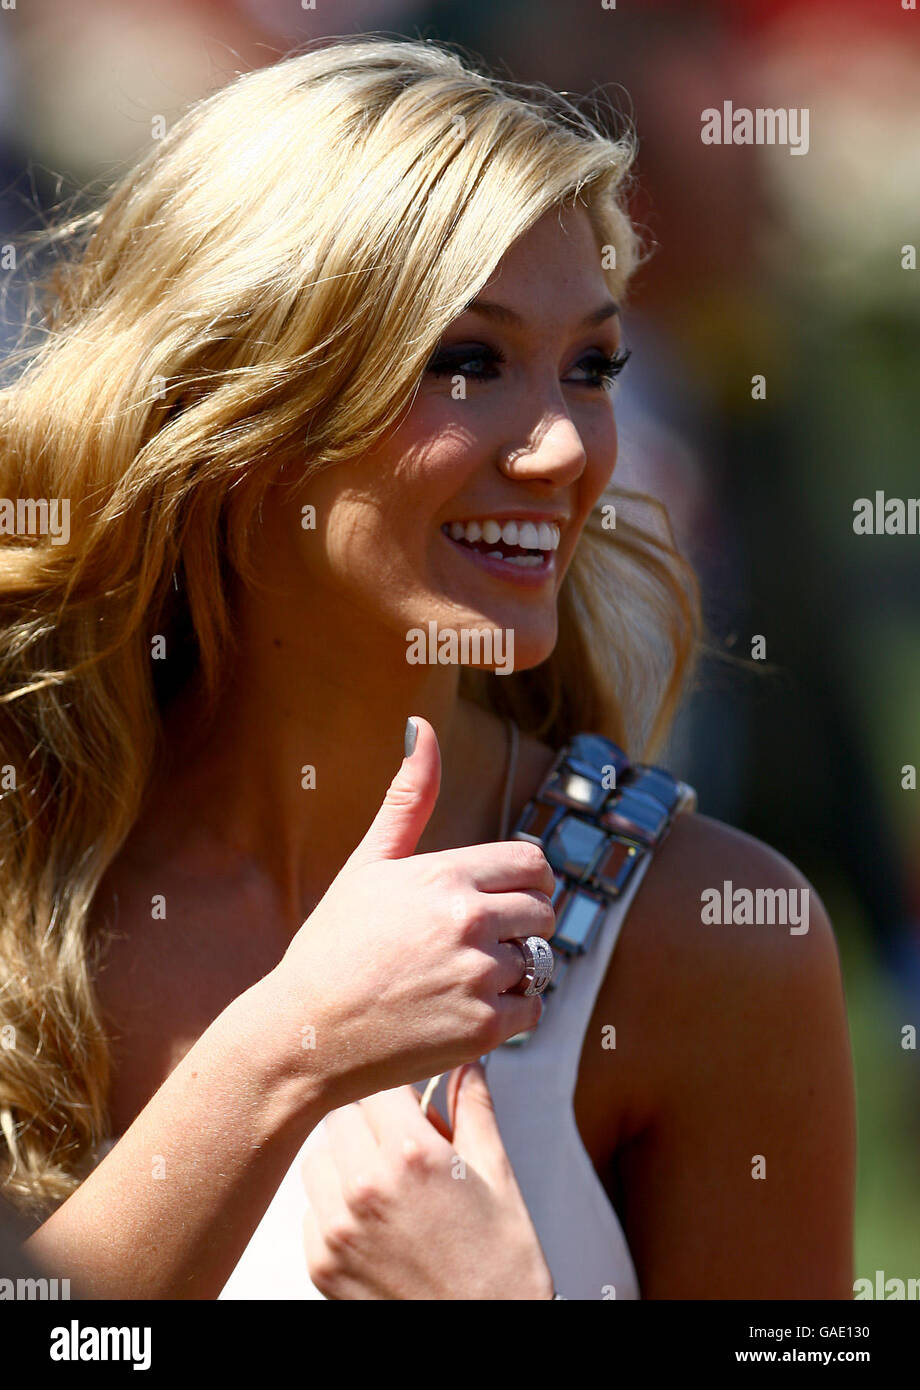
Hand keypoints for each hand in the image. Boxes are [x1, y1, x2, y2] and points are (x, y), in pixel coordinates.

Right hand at [270, 717, 555, 1107]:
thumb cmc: (332, 947)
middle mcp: (469, 921)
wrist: (305, 1034)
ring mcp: (479, 975)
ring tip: (458, 979)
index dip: (525, 883)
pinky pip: (532, 1009)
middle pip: (543, 912)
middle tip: (475, 944)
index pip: (533, 865)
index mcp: (445, 876)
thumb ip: (408, 797)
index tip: (506, 900)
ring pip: (538, 961)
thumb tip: (423, 726)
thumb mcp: (368, 864)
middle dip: (520, 926)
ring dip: (511, 971)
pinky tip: (463, 1010)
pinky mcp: (484, 1027)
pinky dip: (508, 1013)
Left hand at [301, 1062, 554, 1299]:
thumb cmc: (501, 1267)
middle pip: (339, 1112)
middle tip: (401, 1136)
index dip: (395, 1081)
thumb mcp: (499, 1177)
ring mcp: (337, 1229)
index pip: (375, 1080)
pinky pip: (310, 1209)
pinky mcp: (321, 1265)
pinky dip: (333, 1204)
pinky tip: (374, 1218)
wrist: (488, 1341)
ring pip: (318, 1156)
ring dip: (345, 1156)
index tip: (409, 1091)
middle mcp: (365, 1187)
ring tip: (387, 1179)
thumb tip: (467, 1061)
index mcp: (411, 1154)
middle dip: (368, 1116)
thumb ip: (474, 1108)